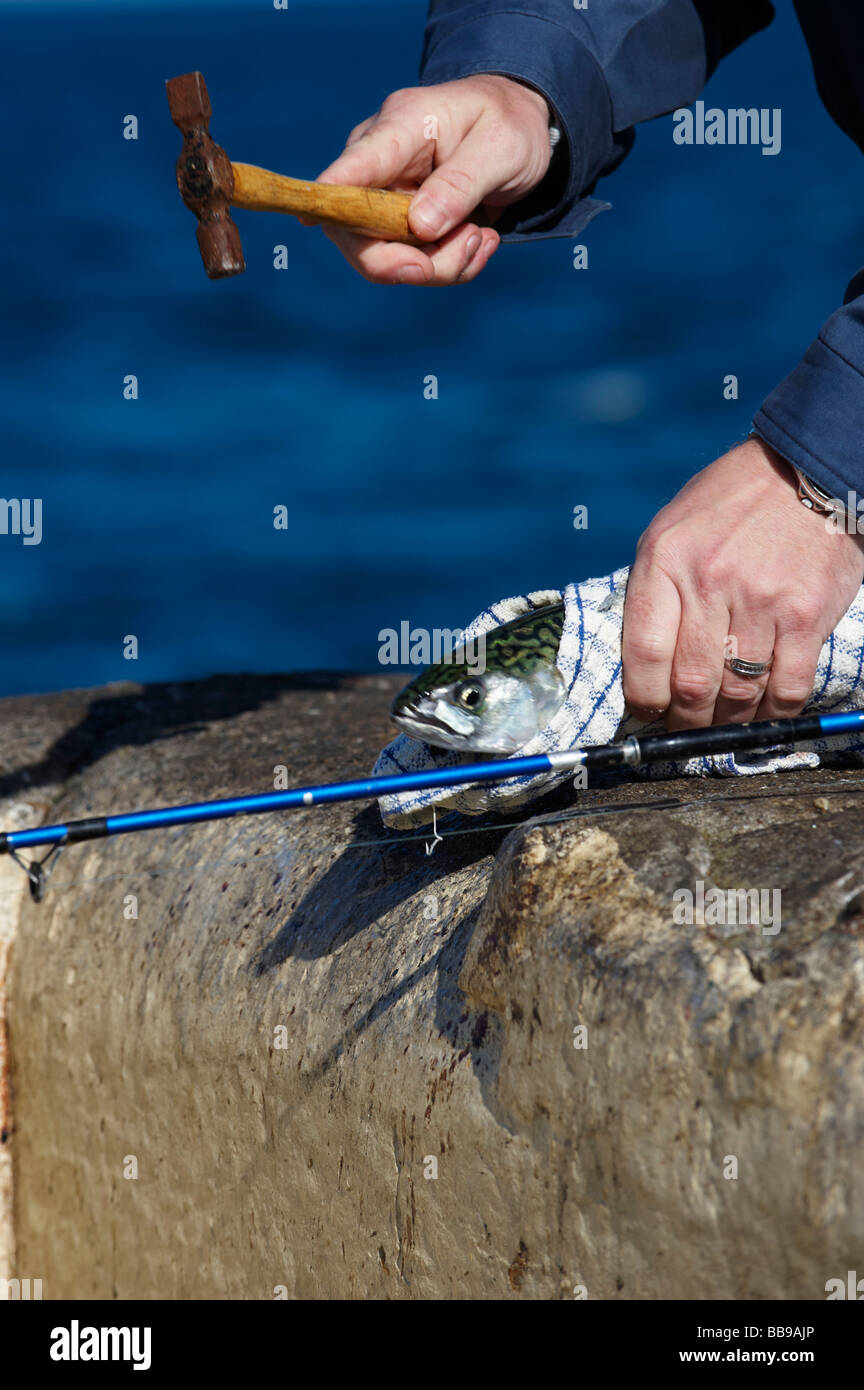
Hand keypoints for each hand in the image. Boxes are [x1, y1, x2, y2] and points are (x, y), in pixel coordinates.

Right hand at [304, 75, 551, 284]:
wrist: (522, 131)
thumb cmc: (510, 126)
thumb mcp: (501, 148)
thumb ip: (460, 185)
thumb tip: (418, 228)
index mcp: (401, 126)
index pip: (353, 166)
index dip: (328, 197)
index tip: (308, 218)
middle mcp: (379, 162)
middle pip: (355, 229)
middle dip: (408, 262)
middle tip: (465, 253)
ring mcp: (384, 194)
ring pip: (384, 257)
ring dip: (440, 265)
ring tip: (482, 237)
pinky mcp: (398, 223)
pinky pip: (409, 262)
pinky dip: (447, 264)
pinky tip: (478, 239)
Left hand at [622, 437, 863, 727]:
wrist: (804, 471)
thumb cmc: (729, 506)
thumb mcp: (670, 531)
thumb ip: (654, 592)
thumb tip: (643, 667)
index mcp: (664, 560)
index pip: (643, 653)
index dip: (643, 698)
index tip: (647, 712)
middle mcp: (709, 581)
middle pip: (691, 683)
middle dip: (685, 720)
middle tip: (686, 728)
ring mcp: (761, 600)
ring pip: (738, 692)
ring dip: (728, 723)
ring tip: (722, 725)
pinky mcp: (807, 615)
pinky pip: (787, 687)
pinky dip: (773, 714)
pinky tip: (763, 715)